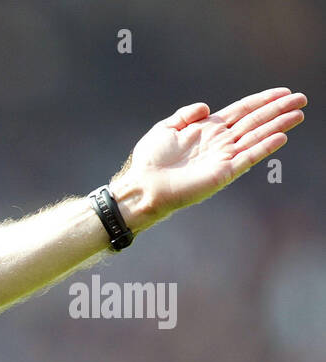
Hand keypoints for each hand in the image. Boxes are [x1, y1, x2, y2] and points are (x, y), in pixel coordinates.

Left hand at [111, 87, 306, 230]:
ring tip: (298, 114)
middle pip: (255, 121)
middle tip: (302, 98)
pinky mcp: (223, 173)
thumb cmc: (150, 160)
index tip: (283, 92)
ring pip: (257, 137)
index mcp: (208, 130)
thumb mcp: (165, 128)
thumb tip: (206, 106)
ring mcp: (224, 157)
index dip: (262, 100)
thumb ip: (186, 115)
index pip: (242, 111)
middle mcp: (220, 142)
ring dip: (278, 125)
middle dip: (278, 109)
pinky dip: (265, 147)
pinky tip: (281, 136)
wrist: (143, 185)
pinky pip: (248, 157)